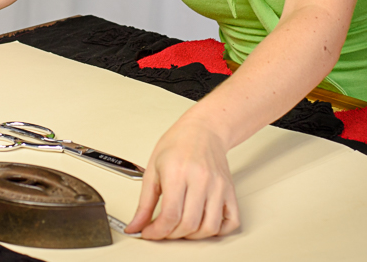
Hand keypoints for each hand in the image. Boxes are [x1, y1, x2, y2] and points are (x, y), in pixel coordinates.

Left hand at [125, 112, 239, 239]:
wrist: (204, 129)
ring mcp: (218, 186)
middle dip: (171, 234)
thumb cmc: (178, 143)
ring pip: (209, 228)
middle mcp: (201, 179)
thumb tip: (135, 225)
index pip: (170, 215)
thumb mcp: (153, 168)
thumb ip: (144, 202)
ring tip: (181, 227)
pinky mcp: (230, 190)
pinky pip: (231, 221)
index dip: (157, 231)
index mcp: (178, 172)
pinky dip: (217, 231)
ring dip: (193, 236)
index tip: (150, 233)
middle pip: (188, 224)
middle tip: (163, 229)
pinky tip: (203, 224)